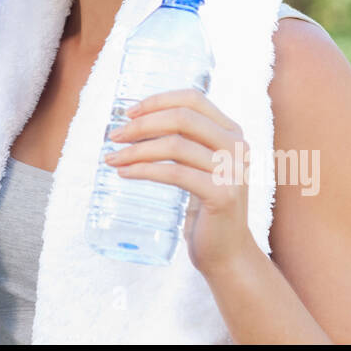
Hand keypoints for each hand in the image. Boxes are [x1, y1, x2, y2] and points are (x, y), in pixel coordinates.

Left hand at [105, 89, 254, 277]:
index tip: (128, 113)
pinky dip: (145, 170)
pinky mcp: (222, 195)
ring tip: (113, 158)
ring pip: (175, 146)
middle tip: (115, 136)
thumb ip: (182, 140)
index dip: (158, 101)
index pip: (193, 99)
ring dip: (137, 150)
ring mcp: (233, 170)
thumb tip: (133, 121)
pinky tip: (125, 174)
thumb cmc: (205, 204)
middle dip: (142, 124)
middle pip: (182, 118)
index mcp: (232, 131)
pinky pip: (175, 173)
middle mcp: (238, 146)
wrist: (228, 251)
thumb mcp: (198, 164)